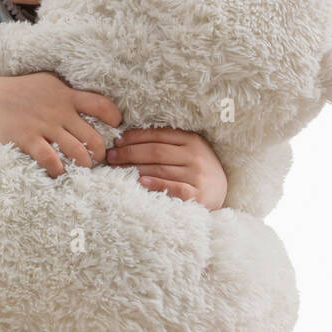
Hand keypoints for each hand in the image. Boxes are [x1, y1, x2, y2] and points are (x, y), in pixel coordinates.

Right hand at [0, 73, 122, 178]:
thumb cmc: (21, 91)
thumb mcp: (48, 83)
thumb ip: (68, 92)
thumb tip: (88, 101)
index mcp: (67, 96)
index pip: (101, 105)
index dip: (114, 118)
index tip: (115, 128)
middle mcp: (60, 112)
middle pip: (93, 137)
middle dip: (100, 153)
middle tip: (98, 159)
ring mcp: (44, 126)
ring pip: (77, 152)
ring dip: (84, 165)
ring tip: (83, 169)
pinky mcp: (28, 139)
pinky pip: (51, 160)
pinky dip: (59, 170)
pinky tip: (59, 172)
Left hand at [105, 127, 227, 209]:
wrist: (220, 194)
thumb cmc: (196, 171)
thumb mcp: (187, 152)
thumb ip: (166, 144)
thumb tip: (127, 139)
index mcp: (192, 141)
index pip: (158, 135)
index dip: (135, 137)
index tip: (117, 141)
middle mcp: (196, 156)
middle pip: (155, 151)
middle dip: (129, 152)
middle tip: (110, 156)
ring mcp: (198, 176)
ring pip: (160, 168)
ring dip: (134, 168)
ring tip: (116, 169)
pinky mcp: (198, 195)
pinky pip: (175, 188)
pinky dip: (157, 184)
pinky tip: (141, 182)